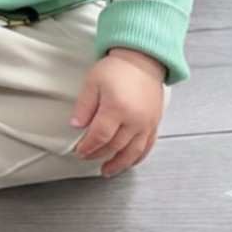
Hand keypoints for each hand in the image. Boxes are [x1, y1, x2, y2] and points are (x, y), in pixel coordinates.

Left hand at [70, 48, 165, 177]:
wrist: (142, 60)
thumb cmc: (116, 69)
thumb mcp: (92, 82)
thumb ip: (83, 106)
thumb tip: (76, 126)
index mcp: (117, 108)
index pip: (99, 136)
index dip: (88, 147)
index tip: (78, 151)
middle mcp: (135, 119)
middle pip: (115, 145)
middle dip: (99, 155)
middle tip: (87, 158)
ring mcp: (147, 123)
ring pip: (133, 151)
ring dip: (119, 163)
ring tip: (107, 170)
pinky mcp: (155, 124)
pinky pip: (147, 146)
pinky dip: (137, 158)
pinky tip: (128, 163)